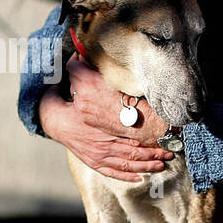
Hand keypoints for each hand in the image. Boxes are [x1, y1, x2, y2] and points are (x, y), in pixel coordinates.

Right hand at [38, 57, 175, 182]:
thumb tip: (92, 47)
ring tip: (163, 162)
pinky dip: (127, 174)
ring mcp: (96, 153)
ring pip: (125, 162)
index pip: (130, 129)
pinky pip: (112, 170)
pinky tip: (141, 175)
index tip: (167, 133)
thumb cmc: (67, 100)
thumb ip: (86, 65)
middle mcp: (100, 141)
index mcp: (99, 121)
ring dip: (146, 163)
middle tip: (172, 150)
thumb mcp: (76, 79)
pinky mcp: (92, 160)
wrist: (51, 120)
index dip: (150, 133)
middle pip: (132, 149)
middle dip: (154, 151)